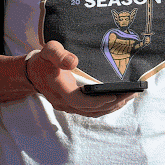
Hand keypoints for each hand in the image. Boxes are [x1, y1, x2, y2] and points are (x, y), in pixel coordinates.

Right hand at [24, 41, 140, 116]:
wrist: (32, 74)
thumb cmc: (44, 61)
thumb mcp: (49, 51)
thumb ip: (59, 55)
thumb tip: (74, 62)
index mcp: (58, 89)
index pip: (78, 100)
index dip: (97, 101)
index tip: (114, 95)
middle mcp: (62, 102)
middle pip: (90, 109)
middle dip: (112, 103)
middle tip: (131, 93)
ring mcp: (67, 106)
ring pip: (92, 113)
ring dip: (112, 107)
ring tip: (129, 96)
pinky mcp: (72, 107)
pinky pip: (91, 112)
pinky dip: (106, 108)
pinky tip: (119, 101)